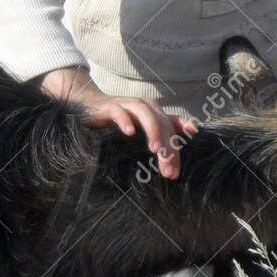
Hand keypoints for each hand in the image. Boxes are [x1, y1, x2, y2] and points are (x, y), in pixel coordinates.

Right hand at [39, 67, 198, 179]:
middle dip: (168, 147)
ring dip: (152, 130)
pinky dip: (125, 120)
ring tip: (155, 150)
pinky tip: (129, 132)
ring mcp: (127, 104)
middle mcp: (144, 106)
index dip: (181, 133)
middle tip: (169, 171)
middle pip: (162, 123)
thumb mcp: (140, 129)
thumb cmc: (117, 120)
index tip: (188, 146)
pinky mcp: (109, 107)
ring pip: (145, 114)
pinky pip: (119, 111)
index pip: (172, 124)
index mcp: (154, 112)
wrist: (88, 105)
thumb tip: (175, 158)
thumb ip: (157, 137)